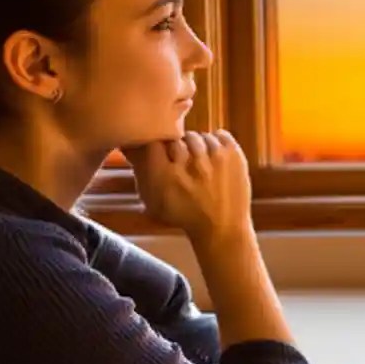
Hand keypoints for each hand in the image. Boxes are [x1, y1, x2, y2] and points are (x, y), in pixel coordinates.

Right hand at [123, 130, 251, 244]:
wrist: (222, 229)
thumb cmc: (185, 216)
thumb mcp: (154, 200)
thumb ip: (141, 171)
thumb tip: (130, 144)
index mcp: (165, 176)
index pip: (153, 141)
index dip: (156, 145)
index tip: (161, 153)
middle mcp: (189, 164)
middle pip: (175, 137)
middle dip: (177, 148)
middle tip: (182, 163)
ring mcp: (214, 158)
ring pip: (197, 135)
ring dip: (196, 148)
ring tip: (200, 166)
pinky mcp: (234, 155)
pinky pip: (219, 134)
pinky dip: (215, 143)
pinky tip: (214, 160)